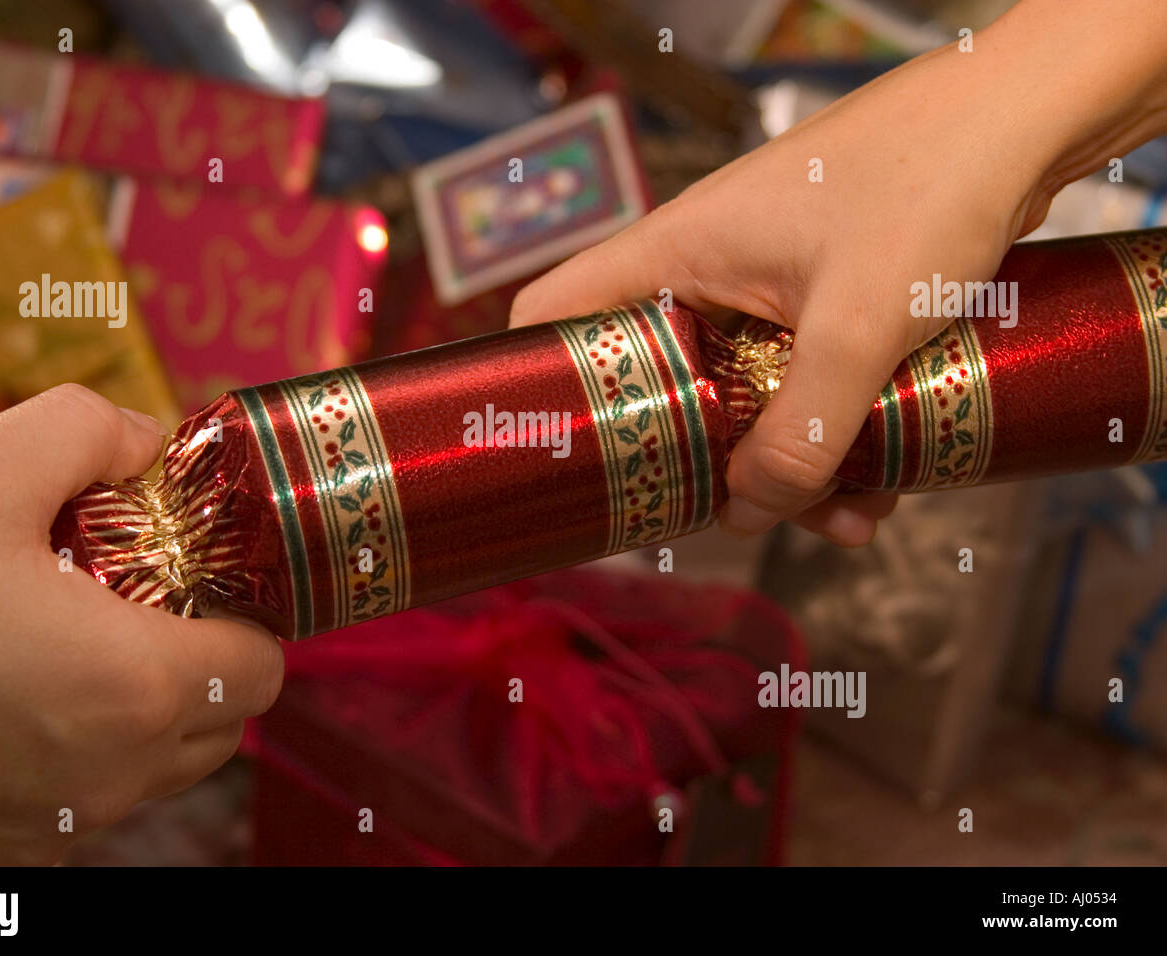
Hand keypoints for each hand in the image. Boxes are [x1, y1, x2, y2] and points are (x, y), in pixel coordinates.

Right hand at [0, 384, 283, 863]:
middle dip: (202, 655)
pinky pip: (87, 801)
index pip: (262, 666)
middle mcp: (114, 777)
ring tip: (73, 642)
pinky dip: (81, 752)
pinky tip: (13, 699)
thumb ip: (87, 431)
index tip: (196, 578)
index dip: (242, 613)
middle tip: (140, 600)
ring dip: (147, 706)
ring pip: (161, 767)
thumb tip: (144, 440)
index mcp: (134, 688)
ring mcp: (59, 829)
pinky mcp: (3, 856)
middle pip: (223, 720)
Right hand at [511, 0, 1166, 545]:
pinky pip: (807, 382)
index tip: (570, 463)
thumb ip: (801, 435)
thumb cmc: (931, 183)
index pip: (558, 315)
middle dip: (702, 460)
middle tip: (737, 515)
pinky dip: (836, 433)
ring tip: (849, 516)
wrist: (1032, 116)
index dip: (543, 387)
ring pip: (746, 394)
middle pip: (662, 381)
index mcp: (676, 253)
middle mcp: (709, 269)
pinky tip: (885, 478)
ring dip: (788, 462)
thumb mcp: (858, 329)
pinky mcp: (826, 296)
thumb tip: (749, 514)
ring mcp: (769, 284)